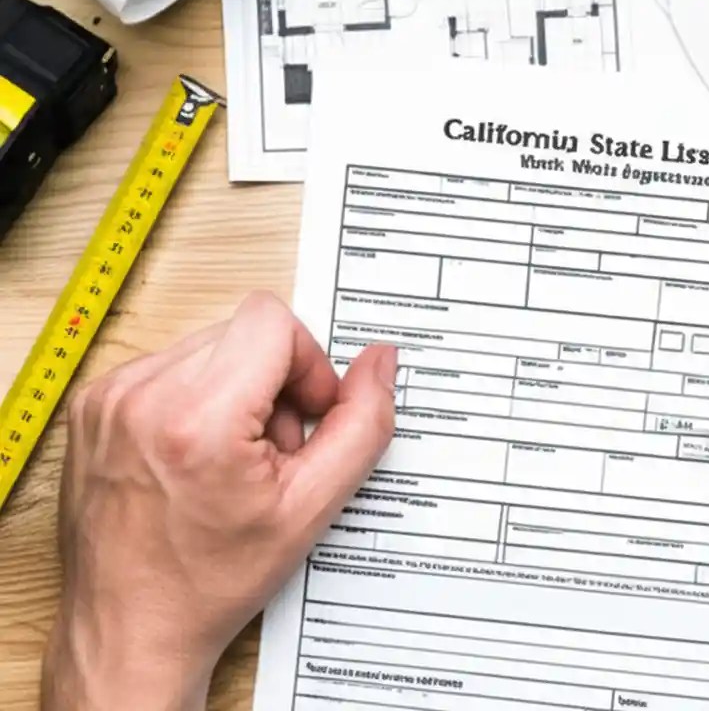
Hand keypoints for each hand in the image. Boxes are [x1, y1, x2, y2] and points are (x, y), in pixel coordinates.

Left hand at [41, 291, 397, 710]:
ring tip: (232, 460)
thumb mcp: (310, 508)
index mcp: (195, 417)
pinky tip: (198, 458)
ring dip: (235, 391)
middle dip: (274, 383)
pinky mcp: (91, 404)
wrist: (129, 625)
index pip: (271, 320)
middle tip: (273, 452)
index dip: (307, 363)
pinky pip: (167, 367)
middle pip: (242, 331)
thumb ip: (360, 426)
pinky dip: (195, 401)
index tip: (306, 415)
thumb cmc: (209, 580)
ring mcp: (107, 397)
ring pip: (207, 347)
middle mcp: (140, 395)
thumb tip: (380, 363)